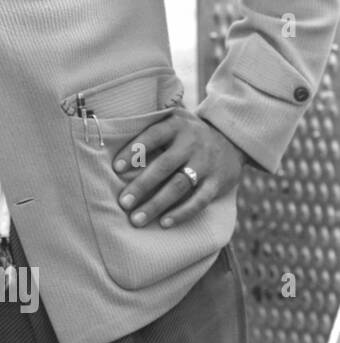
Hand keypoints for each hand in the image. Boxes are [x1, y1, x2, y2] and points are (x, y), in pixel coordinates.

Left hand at [111, 111, 246, 228]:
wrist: (232, 139)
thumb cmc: (187, 133)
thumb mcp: (173, 118)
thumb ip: (149, 123)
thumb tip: (110, 135)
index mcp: (177, 125)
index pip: (152, 136)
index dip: (134, 151)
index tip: (116, 169)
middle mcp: (192, 143)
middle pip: (164, 166)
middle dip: (141, 186)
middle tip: (123, 203)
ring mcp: (206, 163)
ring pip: (179, 185)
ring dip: (157, 204)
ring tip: (136, 219)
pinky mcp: (218, 182)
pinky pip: (199, 200)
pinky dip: (182, 213)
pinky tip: (164, 223)